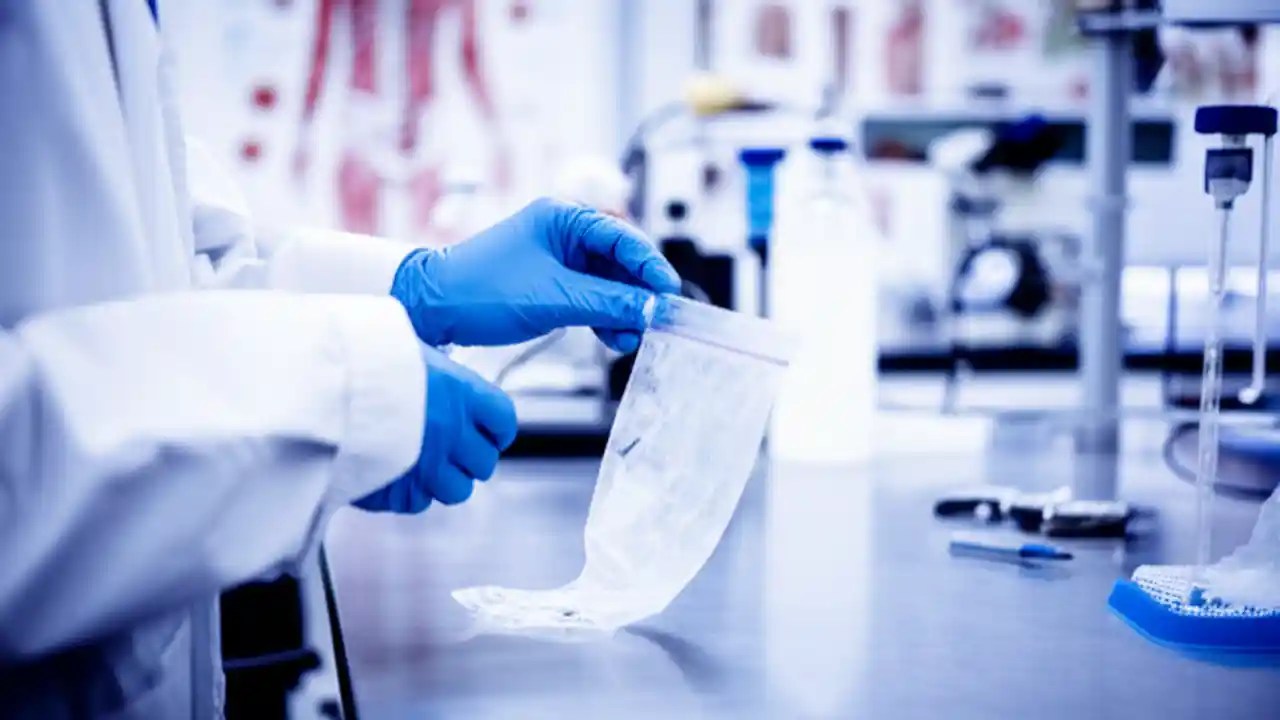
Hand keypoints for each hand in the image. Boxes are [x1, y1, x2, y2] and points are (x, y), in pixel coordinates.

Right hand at [355, 347, 517, 512]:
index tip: (491, 431)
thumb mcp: (405, 347)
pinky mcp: (399, 492)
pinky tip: (395, 474)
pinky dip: (411, 493)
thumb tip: (432, 369)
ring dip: (444, 480)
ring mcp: (429, 467)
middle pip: (484, 461)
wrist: (320, 388)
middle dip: (471, 458)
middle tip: (452, 449)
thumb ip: (430, 368)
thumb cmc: (358, 359)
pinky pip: (418, 502)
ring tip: (424, 466)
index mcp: (462, 393)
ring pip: (457, 490)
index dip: (497, 429)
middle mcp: (453, 433)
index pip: (503, 421)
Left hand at [390, 198, 681, 352]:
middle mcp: (565, 232)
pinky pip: (591, 298)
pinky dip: (604, 317)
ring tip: (629, 337)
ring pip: (608, 284)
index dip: (650, 267)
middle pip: (620, 261)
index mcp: (564, 217)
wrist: (433, 309)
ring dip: (622, 311)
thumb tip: (652, 308)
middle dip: (637, 294)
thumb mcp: (554, 298)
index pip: (623, 237)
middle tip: (654, 320)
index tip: (669, 294)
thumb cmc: (482, 290)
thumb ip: (608, 302)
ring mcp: (558, 259)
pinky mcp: (552, 284)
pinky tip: (613, 337)